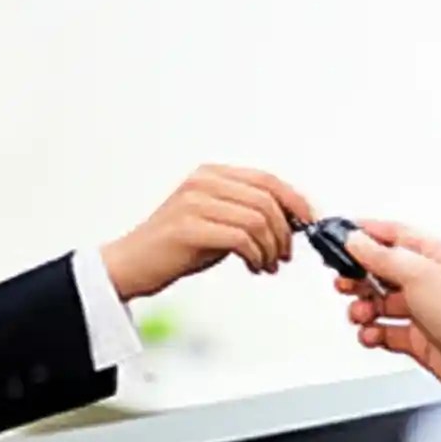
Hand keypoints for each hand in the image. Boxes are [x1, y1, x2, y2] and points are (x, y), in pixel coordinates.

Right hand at [101, 165, 313, 300]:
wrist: (132, 263)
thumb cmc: (176, 246)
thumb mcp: (216, 220)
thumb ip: (247, 212)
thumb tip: (291, 219)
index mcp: (211, 174)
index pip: (266, 180)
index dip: (294, 201)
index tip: (308, 222)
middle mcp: (202, 182)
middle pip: (266, 200)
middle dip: (285, 232)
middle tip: (285, 254)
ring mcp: (194, 203)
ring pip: (257, 220)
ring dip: (271, 248)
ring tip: (268, 264)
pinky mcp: (188, 227)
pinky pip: (241, 238)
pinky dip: (256, 256)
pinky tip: (254, 267)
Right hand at [339, 220, 440, 384]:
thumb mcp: (418, 275)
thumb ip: (382, 256)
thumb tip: (356, 240)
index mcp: (437, 256)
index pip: (395, 234)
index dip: (367, 232)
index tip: (341, 235)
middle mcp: (429, 280)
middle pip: (381, 270)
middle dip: (358, 277)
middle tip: (344, 283)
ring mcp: (422, 310)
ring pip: (379, 302)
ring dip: (363, 308)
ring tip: (362, 314)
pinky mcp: (416, 338)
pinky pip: (383, 330)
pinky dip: (372, 333)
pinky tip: (372, 334)